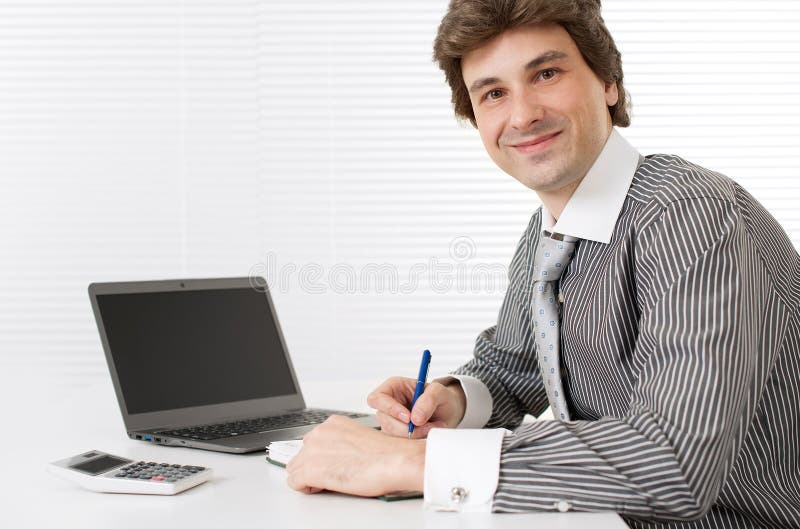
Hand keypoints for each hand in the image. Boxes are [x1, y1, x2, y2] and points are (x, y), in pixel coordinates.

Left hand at [286, 415, 424, 495]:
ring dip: (308, 477)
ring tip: (329, 483)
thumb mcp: (359, 439)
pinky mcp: (311, 468)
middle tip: (331, 476)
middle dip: (312, 466)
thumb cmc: (386, 454)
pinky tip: (324, 487)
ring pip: (295, 468)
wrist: (394, 460)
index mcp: (332, 424)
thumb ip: (342, 444)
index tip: (330, 464)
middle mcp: (320, 432)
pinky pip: (294, 482)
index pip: (312, 442)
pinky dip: (306, 488)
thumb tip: (335, 458)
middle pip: (301, 454)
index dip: (320, 457)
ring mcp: (313, 449)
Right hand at [366, 376, 465, 438]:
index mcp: (393, 387)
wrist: (448, 411)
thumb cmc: (440, 397)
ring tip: (432, 426)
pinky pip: (401, 442)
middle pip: (384, 420)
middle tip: (425, 426)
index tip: (408, 417)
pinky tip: (428, 431)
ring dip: (414, 434)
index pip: (378, 398)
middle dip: (405, 427)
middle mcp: (389, 404)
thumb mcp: (439, 391)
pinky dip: (416, 439)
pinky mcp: (398, 434)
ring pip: (392, 434)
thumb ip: (428, 399)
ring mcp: (392, 420)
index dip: (389, 409)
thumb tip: (415, 418)